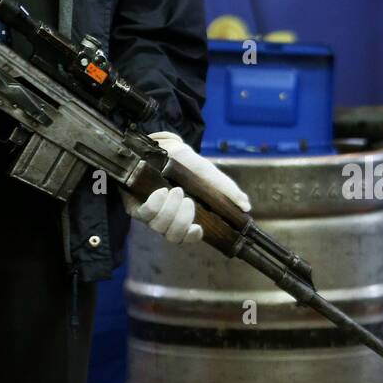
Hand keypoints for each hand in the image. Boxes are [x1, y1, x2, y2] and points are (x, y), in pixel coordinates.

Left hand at [122, 130, 250, 244]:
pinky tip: (161, 192)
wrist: (161, 146)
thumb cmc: (184, 161)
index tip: (199, 228)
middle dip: (182, 221)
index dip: (192, 237)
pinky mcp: (136, 206)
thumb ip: (225, 189)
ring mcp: (151, 214)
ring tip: (175, 191)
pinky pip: (145, 214)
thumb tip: (246, 206)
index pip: (188, 237)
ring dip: (170, 211)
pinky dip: (155, 205)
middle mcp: (167, 218)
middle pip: (173, 236)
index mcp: (185, 215)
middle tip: (188, 200)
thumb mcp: (207, 172)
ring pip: (159, 227)